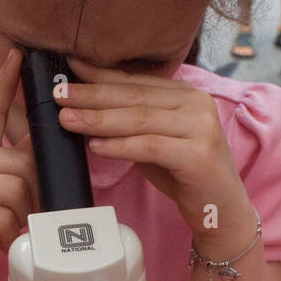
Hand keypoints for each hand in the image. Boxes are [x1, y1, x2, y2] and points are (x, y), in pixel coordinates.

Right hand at [0, 47, 37, 280]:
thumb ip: (6, 171)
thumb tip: (42, 159)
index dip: (5, 82)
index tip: (18, 55)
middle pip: (23, 165)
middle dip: (33, 195)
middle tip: (24, 217)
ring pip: (17, 190)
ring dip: (22, 217)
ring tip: (10, 230)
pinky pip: (3, 217)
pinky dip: (9, 234)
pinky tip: (0, 242)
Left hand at [56, 59, 253, 239]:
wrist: (221, 211)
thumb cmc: (184, 175)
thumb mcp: (155, 141)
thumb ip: (131, 123)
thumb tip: (85, 108)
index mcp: (185, 94)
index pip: (135, 82)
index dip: (100, 76)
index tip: (68, 69)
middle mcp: (196, 104)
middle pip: (134, 97)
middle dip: (92, 95)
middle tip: (59, 94)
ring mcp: (201, 127)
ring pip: (140, 119)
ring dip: (99, 119)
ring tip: (68, 119)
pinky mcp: (199, 155)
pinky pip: (151, 146)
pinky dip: (121, 146)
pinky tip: (96, 147)